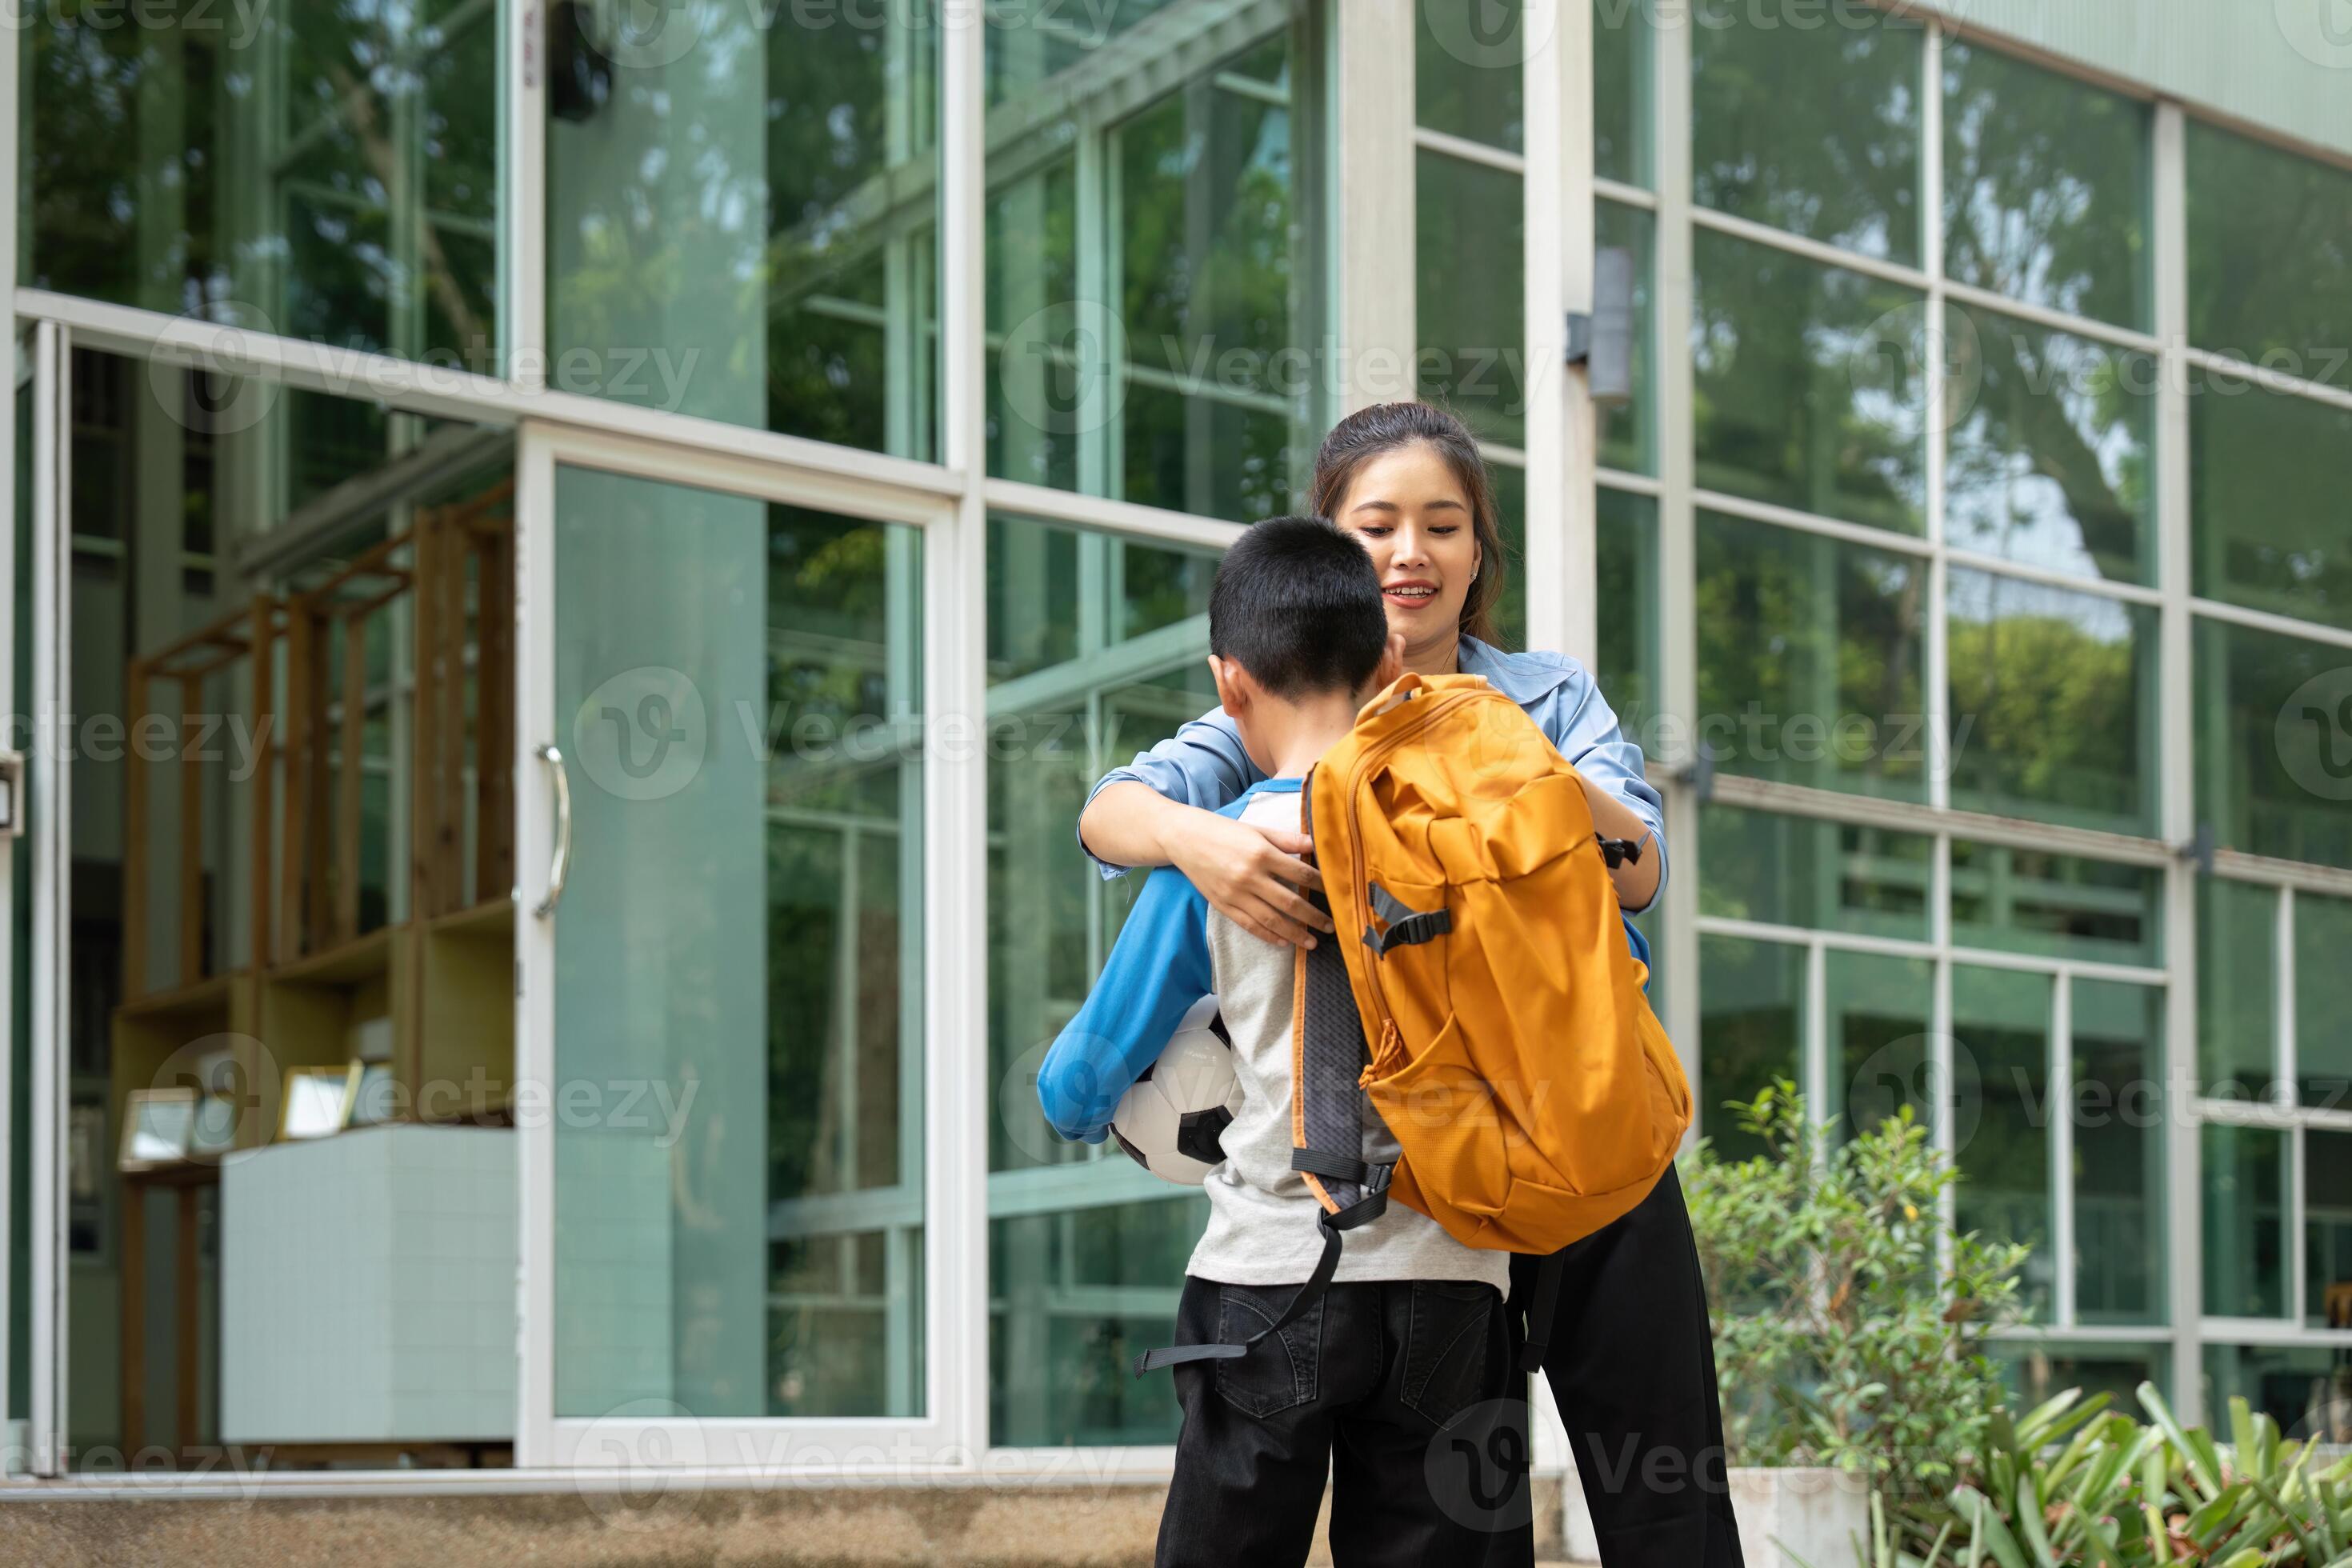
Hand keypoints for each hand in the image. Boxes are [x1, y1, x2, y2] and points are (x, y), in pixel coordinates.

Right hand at [1164, 806, 1334, 948]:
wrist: (1183, 838)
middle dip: (1314, 917)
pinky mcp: (1223, 906)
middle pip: (1290, 903)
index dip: (1322, 886)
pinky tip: (1284, 942)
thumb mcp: (1257, 829)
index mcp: (1261, 853)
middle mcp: (1250, 876)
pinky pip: (1250, 926)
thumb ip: (1287, 839)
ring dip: (1295, 934)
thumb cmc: (1223, 831)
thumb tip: (1316, 844)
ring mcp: (1236, 894)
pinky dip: (1269, 936)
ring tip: (1312, 943)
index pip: (1301, 874)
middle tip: (1331, 927)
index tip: (1336, 894)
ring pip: (1272, 920)